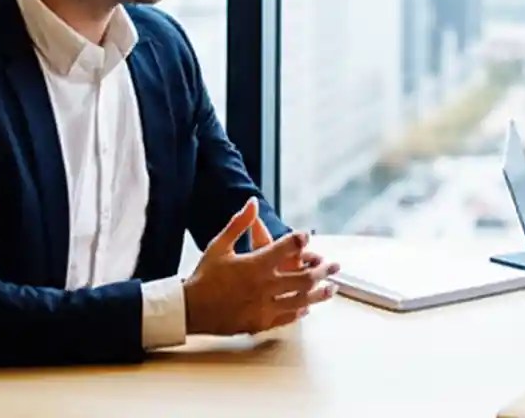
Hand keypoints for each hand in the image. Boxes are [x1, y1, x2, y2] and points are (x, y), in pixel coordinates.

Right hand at [184, 198, 340, 335]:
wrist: (189, 309)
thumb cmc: (204, 275)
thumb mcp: (219, 245)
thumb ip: (239, 224)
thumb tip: (252, 202)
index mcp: (256, 264)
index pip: (287, 247)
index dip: (300, 239)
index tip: (307, 235)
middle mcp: (265, 285)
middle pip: (304, 277)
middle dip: (324, 270)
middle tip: (335, 266)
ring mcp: (264, 306)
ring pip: (301, 300)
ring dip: (320, 293)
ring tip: (333, 288)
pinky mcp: (260, 323)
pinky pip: (287, 317)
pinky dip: (299, 312)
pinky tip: (307, 308)